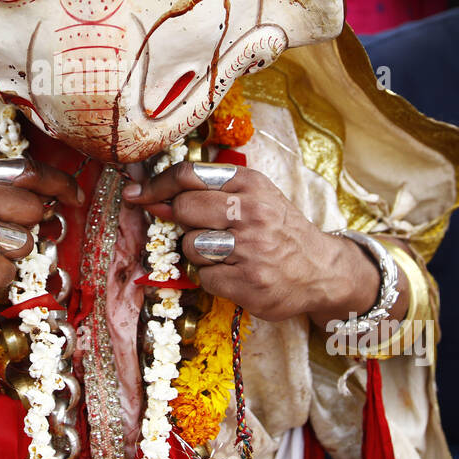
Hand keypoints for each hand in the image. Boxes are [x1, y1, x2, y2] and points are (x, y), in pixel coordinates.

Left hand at [121, 160, 380, 322]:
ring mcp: (251, 249)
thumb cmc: (278, 230)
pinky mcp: (249, 283)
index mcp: (250, 184)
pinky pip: (204, 278)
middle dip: (181, 222)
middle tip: (199, 229)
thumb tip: (152, 199)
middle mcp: (251, 212)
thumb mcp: (254, 197)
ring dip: (198, 253)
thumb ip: (207, 193)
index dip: (155, 185)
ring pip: (190, 246)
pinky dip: (212, 279)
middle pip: (183, 208)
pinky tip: (234, 274)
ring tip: (224, 254)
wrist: (322, 270)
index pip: (188, 175)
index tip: (136, 194)